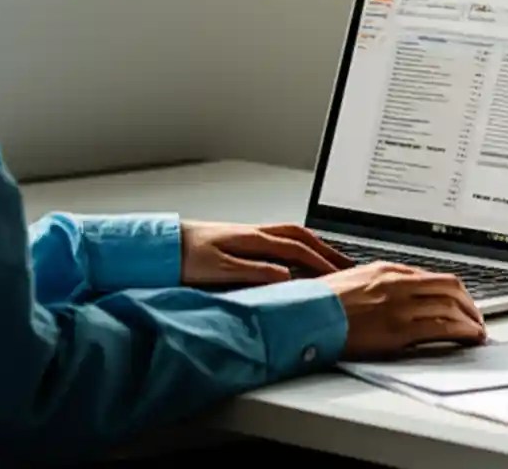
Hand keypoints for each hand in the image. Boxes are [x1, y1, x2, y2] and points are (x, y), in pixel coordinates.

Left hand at [180, 220, 353, 285]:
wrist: (160, 247)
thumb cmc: (184, 257)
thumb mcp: (221, 269)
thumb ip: (255, 272)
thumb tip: (288, 276)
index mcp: (254, 238)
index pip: (298, 248)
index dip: (322, 263)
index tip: (341, 276)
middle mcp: (255, 232)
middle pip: (301, 236)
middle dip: (326, 249)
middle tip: (347, 264)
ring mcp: (248, 234)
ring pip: (291, 235)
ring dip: (314, 245)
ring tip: (330, 259)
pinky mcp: (240, 240)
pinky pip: (279, 239)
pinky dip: (297, 246)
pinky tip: (297, 257)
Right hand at [319, 262, 486, 357]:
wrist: (304, 315)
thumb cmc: (319, 303)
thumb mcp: (351, 282)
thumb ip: (376, 285)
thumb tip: (393, 295)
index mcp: (385, 270)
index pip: (431, 276)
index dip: (452, 291)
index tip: (458, 302)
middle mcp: (398, 283)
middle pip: (449, 286)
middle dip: (468, 303)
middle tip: (475, 316)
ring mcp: (400, 305)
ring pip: (451, 305)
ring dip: (470, 319)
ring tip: (476, 331)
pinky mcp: (400, 329)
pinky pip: (442, 327)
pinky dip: (462, 332)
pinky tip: (469, 338)